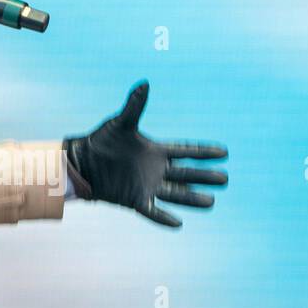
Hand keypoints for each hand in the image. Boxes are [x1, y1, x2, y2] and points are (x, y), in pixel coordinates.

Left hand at [62, 80, 227, 227]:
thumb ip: (134, 106)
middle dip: (205, 176)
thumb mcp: (120, 123)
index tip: (224, 152)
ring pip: (175, 194)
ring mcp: (146, 186)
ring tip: (211, 202)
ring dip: (192, 199)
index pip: (186, 150)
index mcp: (156, 151)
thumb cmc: (101, 141)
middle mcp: (155, 170)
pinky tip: (178, 224)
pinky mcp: (134, 199)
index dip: (204, 152)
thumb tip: (144, 83)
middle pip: (186, 174)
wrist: (83, 162)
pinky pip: (152, 211)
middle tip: (224, 179)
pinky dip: (163, 218)